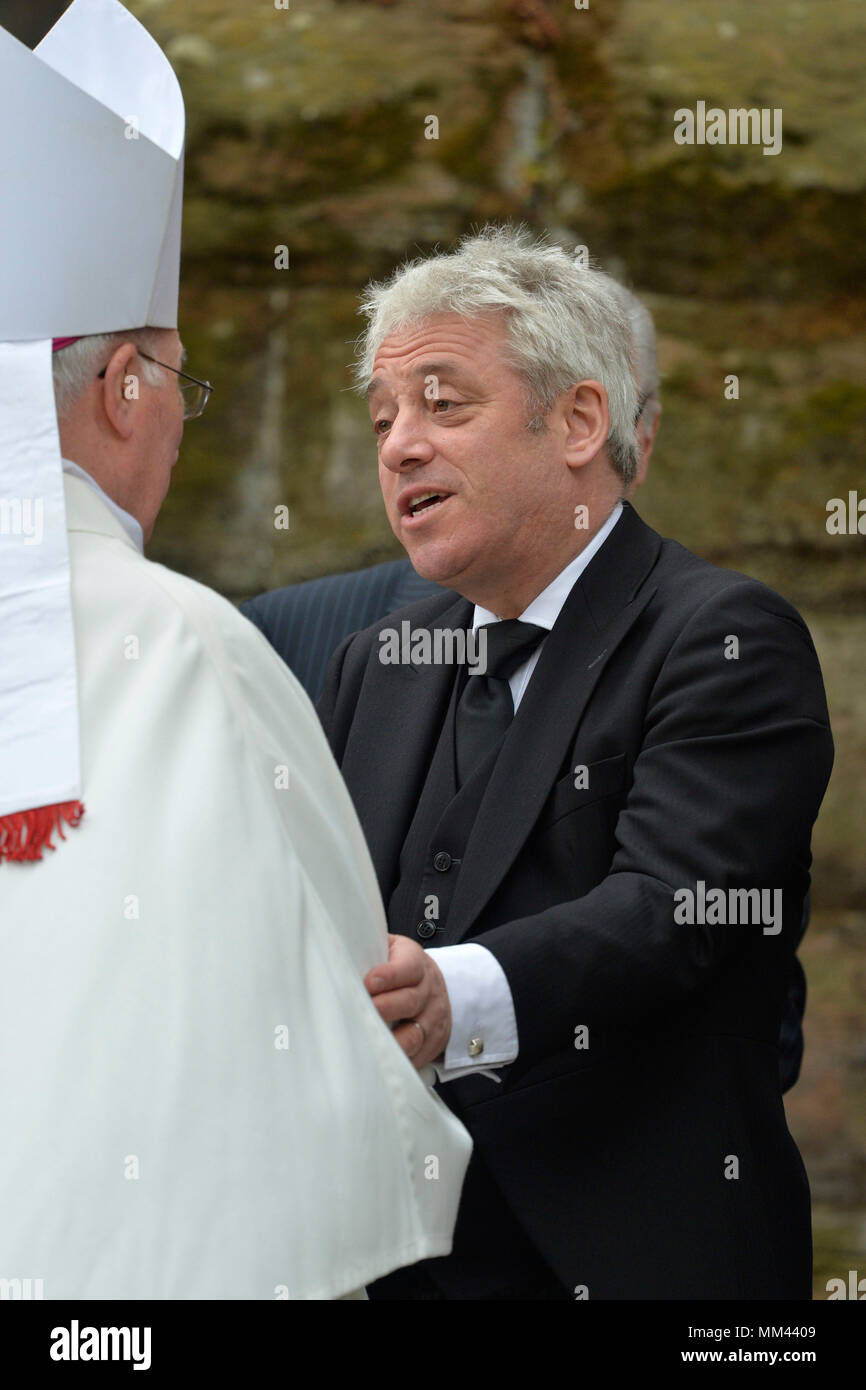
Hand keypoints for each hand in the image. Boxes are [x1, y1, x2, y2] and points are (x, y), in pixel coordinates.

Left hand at [365, 934, 451, 1068]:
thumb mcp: (390, 949)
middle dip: (384, 1009)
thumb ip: (369, 949)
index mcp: (416, 962)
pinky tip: (377, 1064)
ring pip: (414, 1035)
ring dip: (391, 1042)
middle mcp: (428, 991)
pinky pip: (417, 1057)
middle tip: (359, 1014)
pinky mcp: (433, 1043)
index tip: (368, 982)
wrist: (434, 985)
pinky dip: (398, 1062)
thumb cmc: (399, 967)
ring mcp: (432, 1019)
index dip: (389, 975)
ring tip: (366, 1045)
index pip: (407, 968)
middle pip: (409, 1002)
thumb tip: (332, 951)